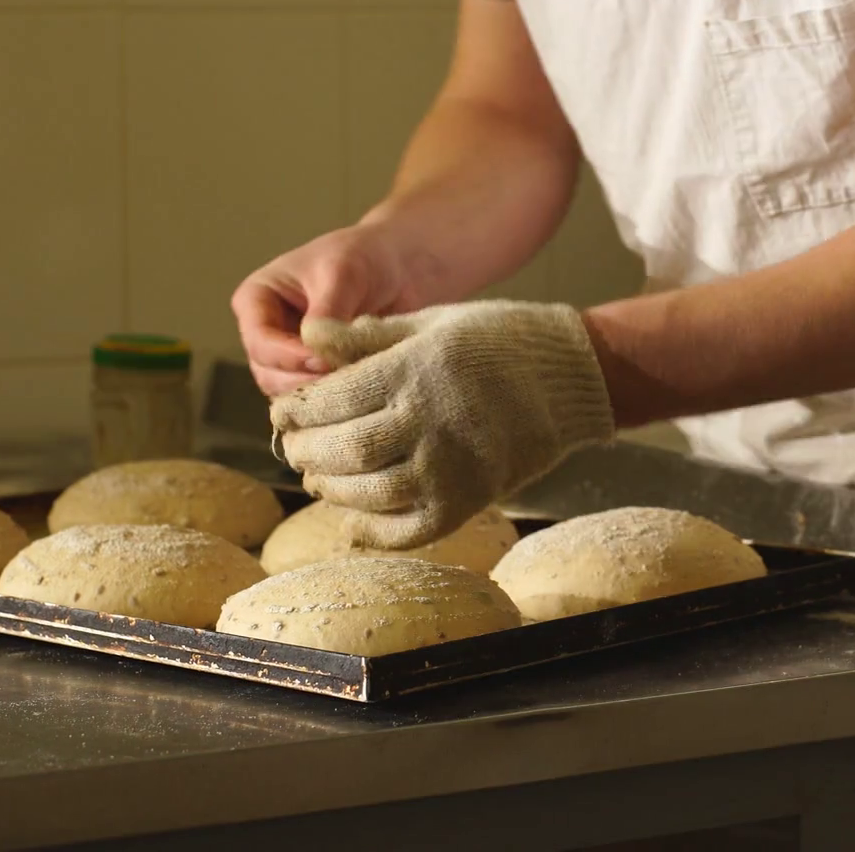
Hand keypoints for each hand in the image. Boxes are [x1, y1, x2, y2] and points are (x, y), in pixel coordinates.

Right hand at [230, 225, 424, 396]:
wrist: (401, 266)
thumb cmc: (363, 256)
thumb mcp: (342, 274)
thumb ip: (327, 313)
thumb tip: (318, 356)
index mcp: (258, 301)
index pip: (260, 342)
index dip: (289, 358)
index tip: (325, 361)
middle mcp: (267, 335)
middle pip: (270, 376)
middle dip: (306, 382)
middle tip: (347, 380)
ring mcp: (291, 360)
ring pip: (293, 394)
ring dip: (324, 395)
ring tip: (359, 384)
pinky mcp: (318, 377)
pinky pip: (319, 401)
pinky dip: (338, 401)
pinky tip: (363, 396)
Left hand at [270, 301, 615, 547]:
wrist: (570, 377)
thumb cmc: (498, 340)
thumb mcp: (431, 322)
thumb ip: (368, 336)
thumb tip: (308, 334)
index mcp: (415, 370)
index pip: (333, 400)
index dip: (298, 410)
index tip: (284, 412)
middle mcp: (429, 421)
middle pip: (345, 450)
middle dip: (308, 450)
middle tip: (295, 446)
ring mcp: (451, 466)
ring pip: (370, 493)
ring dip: (334, 490)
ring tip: (318, 477)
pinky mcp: (469, 499)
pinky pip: (410, 529)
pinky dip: (374, 533)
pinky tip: (353, 522)